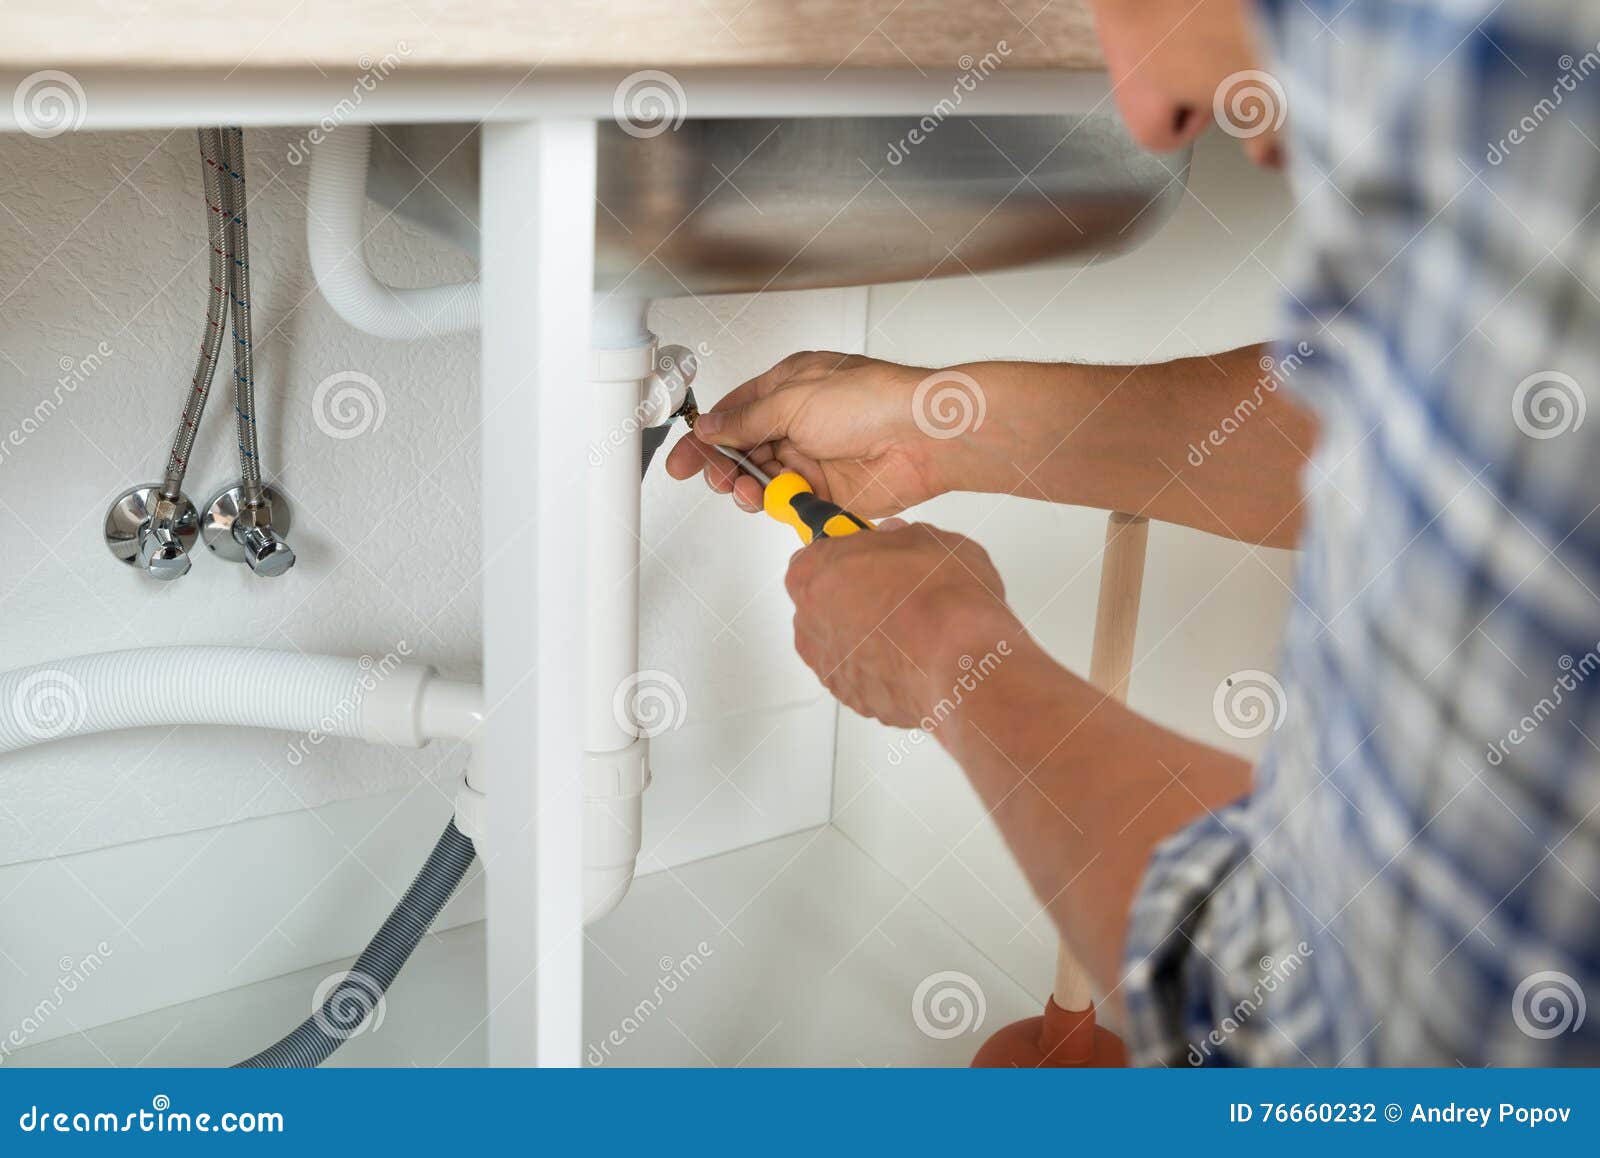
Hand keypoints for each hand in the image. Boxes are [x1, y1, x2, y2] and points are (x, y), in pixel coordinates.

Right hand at [664, 352, 957, 517]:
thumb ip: (747, 419)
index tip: (683, 460)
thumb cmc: (873, 400)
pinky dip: (773, 504)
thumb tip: (711, 427)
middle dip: (721, 465)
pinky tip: (770, 500)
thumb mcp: (793, 399)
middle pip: (742, 449)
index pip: (733, 413)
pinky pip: (787, 501)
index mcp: (787, 387)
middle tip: (714, 478)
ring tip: (745, 490)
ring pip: (761, 479)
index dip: (705, 436)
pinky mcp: (827, 489)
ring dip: (746, 486)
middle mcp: (798, 421)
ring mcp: (812, 455)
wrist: (922, 436)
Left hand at [785, 520, 1022, 727]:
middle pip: (824, 602)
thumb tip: (899, 541)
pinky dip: (880, 669)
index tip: (872, 557)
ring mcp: (829, 664)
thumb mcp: (928, 540)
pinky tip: (912, 659)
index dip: (850, 556)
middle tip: (897, 591)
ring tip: (911, 630)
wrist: (959, 660)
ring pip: (841, 643)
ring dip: (866, 636)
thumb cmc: (940, 600)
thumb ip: (901, 538)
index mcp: (815, 571)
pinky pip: (861, 677)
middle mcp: (810, 620)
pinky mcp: (853, 698)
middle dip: (854, 597)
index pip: (819, 555)